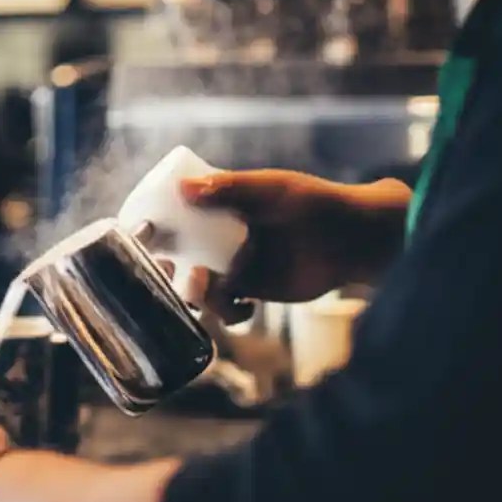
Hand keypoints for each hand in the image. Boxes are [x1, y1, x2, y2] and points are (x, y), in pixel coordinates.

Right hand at [181, 170, 409, 306]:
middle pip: (181, 256)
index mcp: (221, 206)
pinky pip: (229, 309)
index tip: (147, 237)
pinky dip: (230, 313)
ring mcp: (237, 265)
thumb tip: (183, 189)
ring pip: (200, 287)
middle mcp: (224, 236)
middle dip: (169, 268)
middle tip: (174, 271)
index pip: (178, 216)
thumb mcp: (270, 190)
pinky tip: (245, 306)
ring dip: (196, 294)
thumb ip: (228, 188)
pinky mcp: (255, 290)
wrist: (355, 238)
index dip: (159, 229)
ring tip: (207, 288)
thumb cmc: (315, 203)